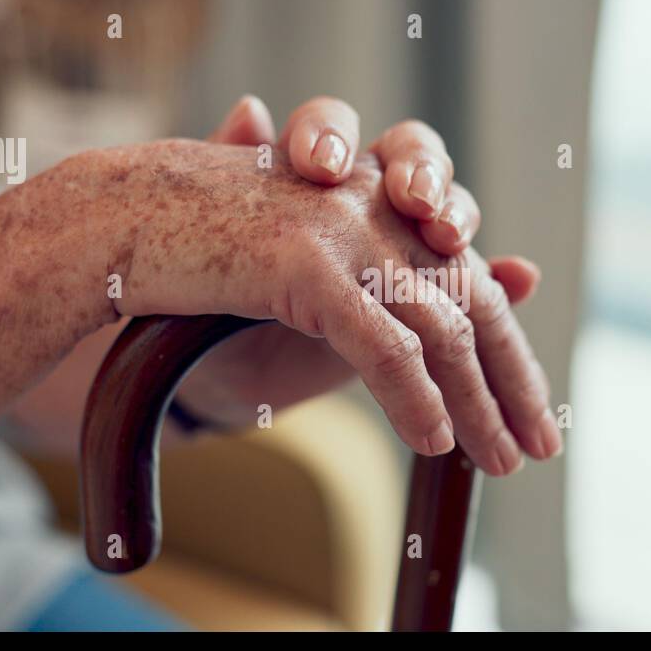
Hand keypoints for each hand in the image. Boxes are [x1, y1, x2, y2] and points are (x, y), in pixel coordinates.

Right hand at [67, 136, 560, 474]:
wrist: (113, 221)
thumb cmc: (210, 244)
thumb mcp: (323, 263)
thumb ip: (406, 272)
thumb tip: (519, 272)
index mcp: (380, 192)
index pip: (468, 271)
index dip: (506, 343)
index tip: (531, 409)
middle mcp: (374, 199)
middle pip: (471, 294)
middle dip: (510, 375)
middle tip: (537, 443)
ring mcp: (342, 225)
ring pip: (439, 325)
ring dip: (475, 403)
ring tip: (496, 459)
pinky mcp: (304, 261)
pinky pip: (382, 343)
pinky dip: (414, 400)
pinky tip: (433, 443)